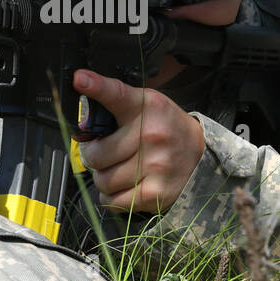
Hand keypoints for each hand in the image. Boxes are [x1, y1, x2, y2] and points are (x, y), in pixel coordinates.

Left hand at [75, 68, 204, 212]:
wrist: (199, 151)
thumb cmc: (164, 126)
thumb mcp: (145, 105)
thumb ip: (114, 108)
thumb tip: (81, 125)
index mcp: (146, 107)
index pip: (116, 94)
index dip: (96, 87)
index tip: (80, 79)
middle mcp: (151, 135)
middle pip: (96, 155)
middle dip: (95, 157)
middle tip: (106, 154)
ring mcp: (155, 166)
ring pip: (103, 181)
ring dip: (104, 178)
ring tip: (118, 170)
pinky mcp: (156, 193)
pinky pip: (114, 202)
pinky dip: (112, 197)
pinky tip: (124, 185)